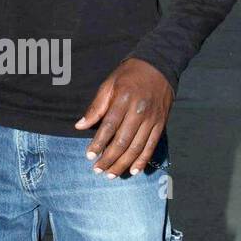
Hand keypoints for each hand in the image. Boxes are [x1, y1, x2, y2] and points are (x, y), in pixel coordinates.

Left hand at [75, 58, 173, 176]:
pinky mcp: (161, 124)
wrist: (159, 66)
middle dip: (109, 159)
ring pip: (136, 147)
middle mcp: (139, 111)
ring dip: (123, 164)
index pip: (109, 126)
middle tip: (98, 170)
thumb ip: (95, 107)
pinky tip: (133, 171)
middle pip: (122, 141)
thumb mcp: (109, 84)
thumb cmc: (129, 75)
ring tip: (111, 174)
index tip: (89, 156)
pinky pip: (151, 146)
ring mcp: (152, 119)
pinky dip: (142, 160)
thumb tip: (80, 126)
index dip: (98, 143)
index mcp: (123, 100)